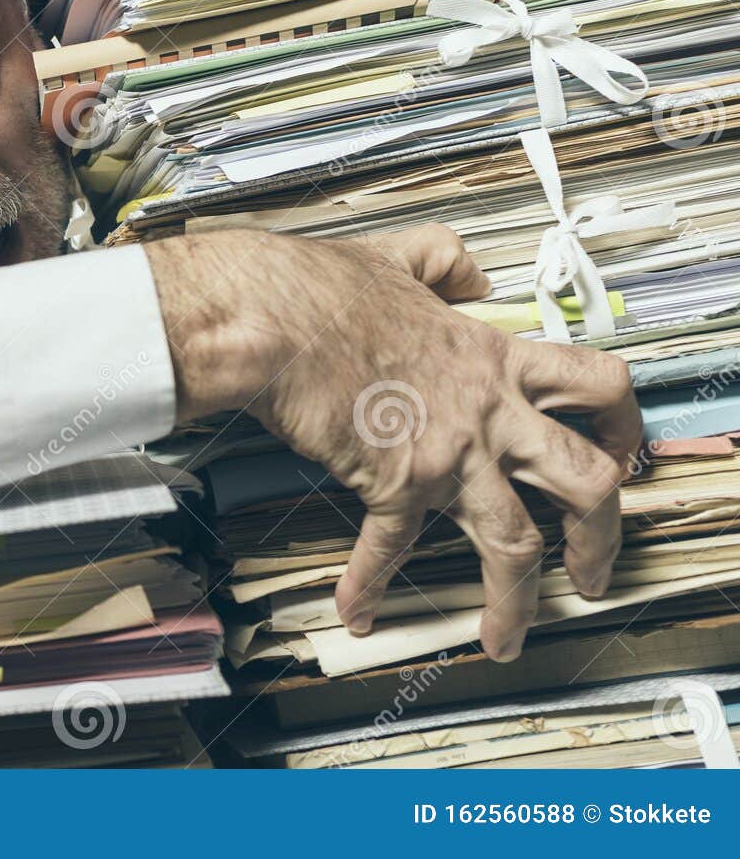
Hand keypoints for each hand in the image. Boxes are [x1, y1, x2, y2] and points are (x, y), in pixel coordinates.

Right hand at [147, 224, 640, 661]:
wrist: (271, 322)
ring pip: (513, 541)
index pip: (599, 385)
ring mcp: (445, 453)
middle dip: (602, 537)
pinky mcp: (391, 482)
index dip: (621, 424)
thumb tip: (467, 275)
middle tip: (592, 569)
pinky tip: (356, 608)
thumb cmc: (322, 290)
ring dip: (516, 602)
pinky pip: (388, 549)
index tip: (619, 454)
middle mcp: (486, 412)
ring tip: (508, 639)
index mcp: (494, 358)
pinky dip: (367, 585)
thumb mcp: (402, 254)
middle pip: (587, 482)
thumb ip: (446, 262)